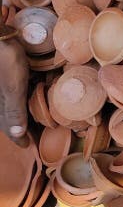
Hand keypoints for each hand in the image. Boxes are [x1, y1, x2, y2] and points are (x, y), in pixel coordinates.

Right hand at [0, 28, 28, 145]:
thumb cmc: (4, 60)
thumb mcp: (12, 88)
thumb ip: (13, 111)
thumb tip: (17, 134)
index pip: (7, 127)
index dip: (18, 138)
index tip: (28, 146)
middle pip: (8, 117)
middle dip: (20, 127)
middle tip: (34, 134)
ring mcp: (2, 87)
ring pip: (10, 105)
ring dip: (21, 113)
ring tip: (35, 119)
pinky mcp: (5, 75)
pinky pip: (13, 92)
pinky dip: (20, 98)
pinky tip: (31, 95)